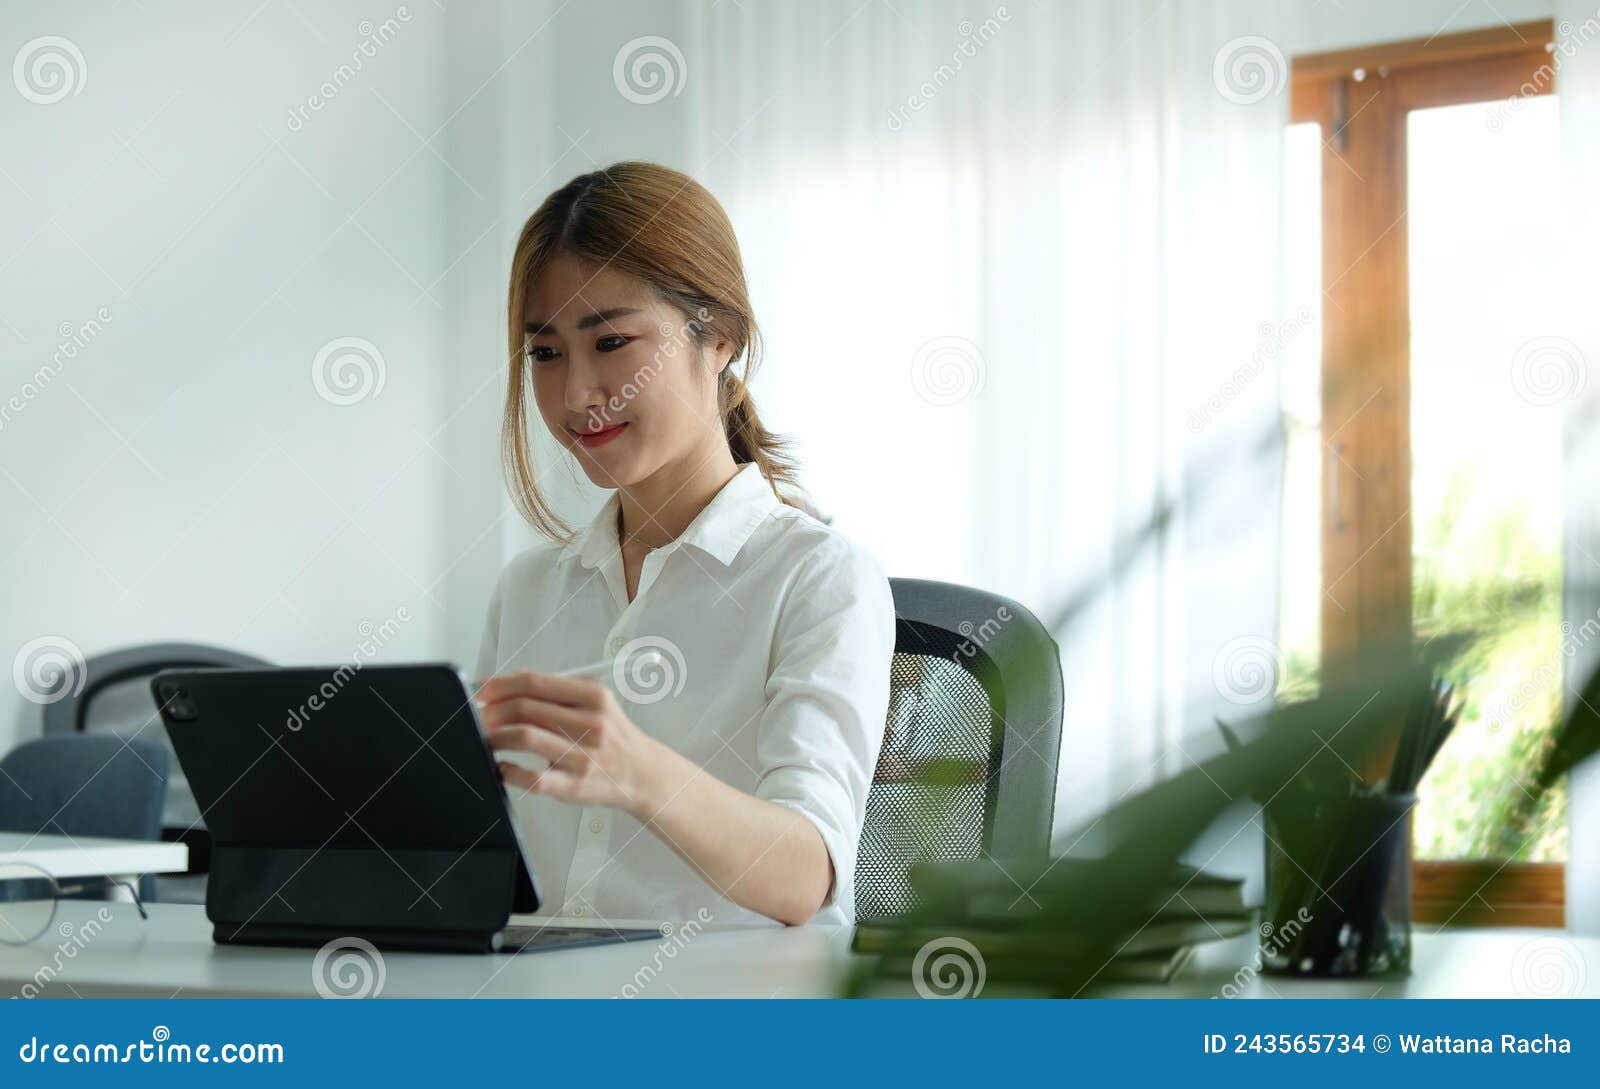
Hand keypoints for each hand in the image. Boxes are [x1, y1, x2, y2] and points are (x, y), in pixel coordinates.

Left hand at [475, 670, 661, 814]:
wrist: (642, 773)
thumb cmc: (613, 737)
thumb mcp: (596, 702)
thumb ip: (558, 690)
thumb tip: (512, 679)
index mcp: (593, 697)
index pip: (535, 683)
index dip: (501, 684)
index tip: (482, 690)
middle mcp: (590, 724)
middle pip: (525, 708)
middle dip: (493, 711)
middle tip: (480, 716)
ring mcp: (582, 755)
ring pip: (525, 737)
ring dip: (496, 736)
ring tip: (486, 738)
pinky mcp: (575, 785)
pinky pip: (533, 778)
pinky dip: (510, 771)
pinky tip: (503, 768)